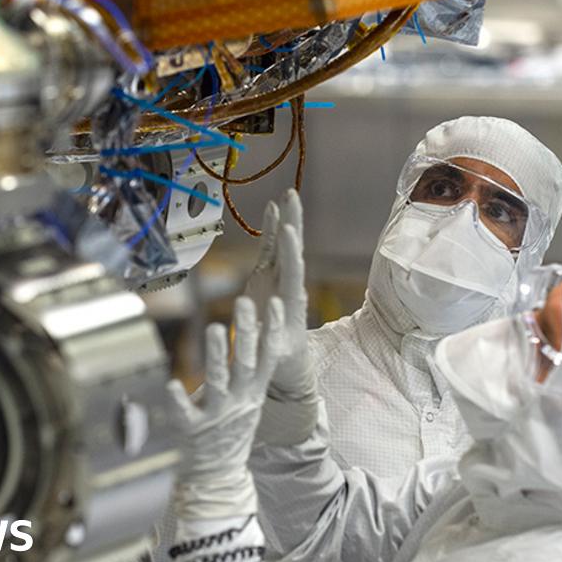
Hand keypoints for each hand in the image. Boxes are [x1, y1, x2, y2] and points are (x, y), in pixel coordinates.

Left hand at [167, 296, 285, 519]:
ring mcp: (216, 418)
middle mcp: (238, 403)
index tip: (278, 305)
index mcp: (252, 395)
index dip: (273, 332)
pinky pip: (185, 414)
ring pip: (219, 382)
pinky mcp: (191, 432)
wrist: (217, 480)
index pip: (268, 359)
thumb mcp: (246, 404)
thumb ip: (246, 374)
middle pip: (246, 363)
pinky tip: (170, 384)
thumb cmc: (228, 435)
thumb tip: (250, 337)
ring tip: (215, 328)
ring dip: (218, 355)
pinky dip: (179, 400)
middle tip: (246, 301)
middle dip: (246, 331)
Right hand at [243, 189, 313, 400]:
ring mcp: (278, 280)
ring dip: (286, 220)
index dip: (291, 251)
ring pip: (284, 245)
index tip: (290, 229)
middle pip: (293, 250)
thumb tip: (267, 324)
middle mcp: (288, 285)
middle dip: (293, 223)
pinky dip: (271, 230)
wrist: (287, 365)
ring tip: (287, 195)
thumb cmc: (283, 362)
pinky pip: (270, 250)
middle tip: (293, 196)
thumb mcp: (278, 354)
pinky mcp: (267, 279)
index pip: (293, 271)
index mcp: (291, 302)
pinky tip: (272, 209)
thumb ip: (272, 339)